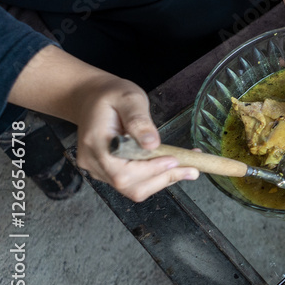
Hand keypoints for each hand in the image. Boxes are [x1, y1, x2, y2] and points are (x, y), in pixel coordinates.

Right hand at [73, 75, 199, 201]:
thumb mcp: (129, 99)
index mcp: (95, 143)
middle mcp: (93, 161)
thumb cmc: (111, 96)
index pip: (122, 172)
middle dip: (163, 179)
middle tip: (192, 169)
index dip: (150, 171)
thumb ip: (139, 121)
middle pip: (128, 186)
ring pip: (133, 188)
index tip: (174, 160)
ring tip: (188, 167)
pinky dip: (155, 177)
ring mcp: (98, 169)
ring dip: (163, 180)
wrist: (92, 98)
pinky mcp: (107, 171)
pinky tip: (173, 165)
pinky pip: (133, 182)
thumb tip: (152, 143)